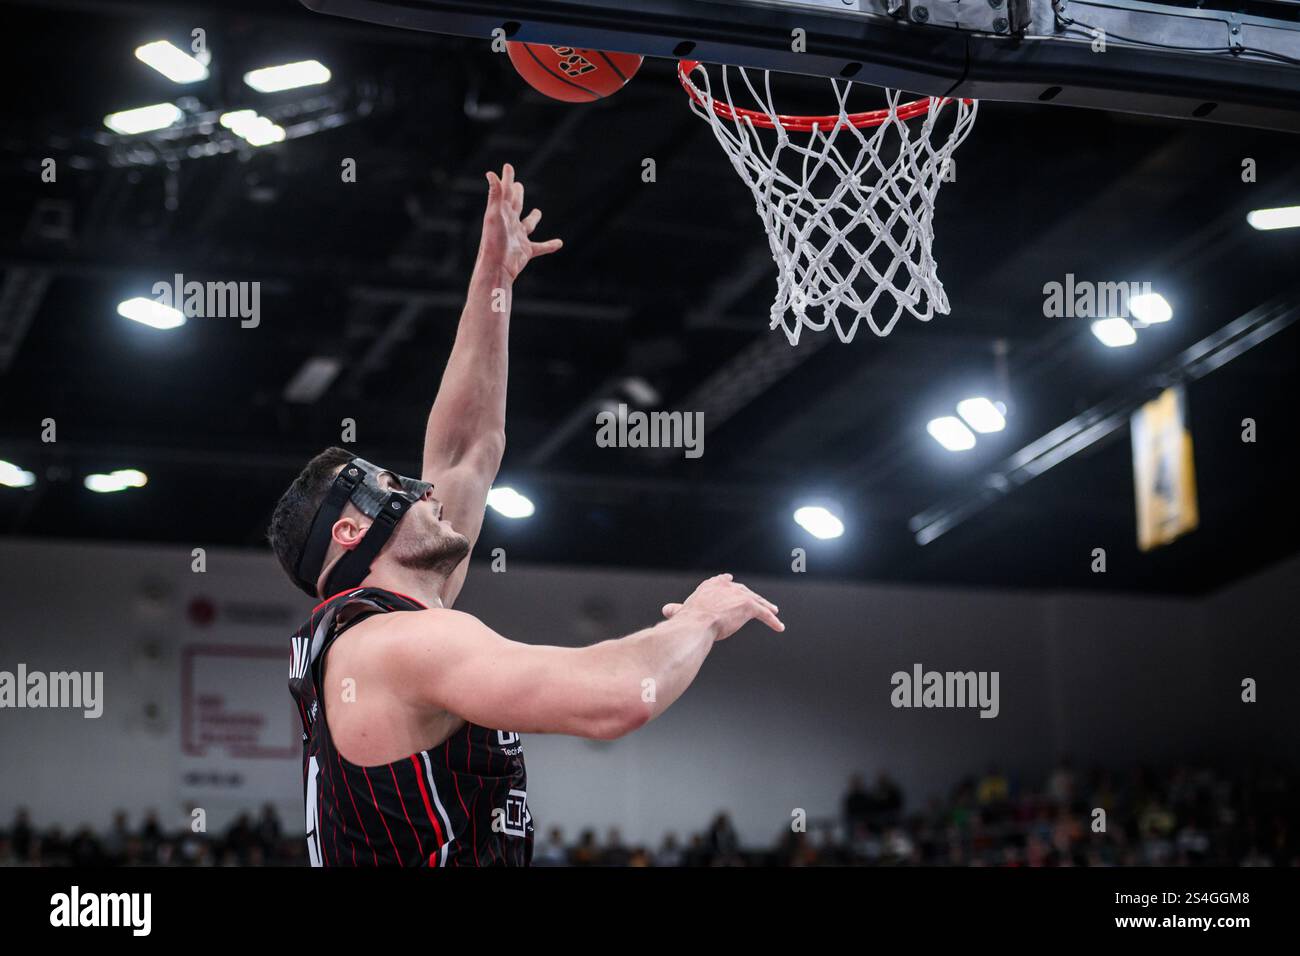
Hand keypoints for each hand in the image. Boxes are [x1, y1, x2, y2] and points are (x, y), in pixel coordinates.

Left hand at [479, 163, 562, 281]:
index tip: (508, 167)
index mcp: (502, 213)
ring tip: (538, 212)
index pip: (506, 192)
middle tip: (518, 185)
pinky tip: (559, 243)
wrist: (497, 267)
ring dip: (533, 218)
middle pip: (515, 205)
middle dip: (516, 194)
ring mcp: (518, 237)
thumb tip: (491, 173)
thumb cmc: (493, 241)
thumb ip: (495, 194)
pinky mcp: (526, 250)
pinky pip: (540, 247)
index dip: (507, 179)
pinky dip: (549, 245)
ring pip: (528, 224)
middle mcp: (510, 223)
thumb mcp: (494, 215)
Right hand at [661, 573, 783, 639]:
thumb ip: (677, 610)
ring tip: (773, 612)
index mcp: (710, 586)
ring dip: (766, 607)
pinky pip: (764, 614)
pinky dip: (772, 621)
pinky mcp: (749, 606)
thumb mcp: (682, 612)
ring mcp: (739, 595)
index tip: (730, 580)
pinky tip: (779, 626)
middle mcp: (726, 586)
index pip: (721, 581)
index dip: (726, 583)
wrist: (698, 622)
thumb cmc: (687, 619)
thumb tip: (666, 610)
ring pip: (756, 601)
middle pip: (743, 591)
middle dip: (751, 596)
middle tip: (760, 601)